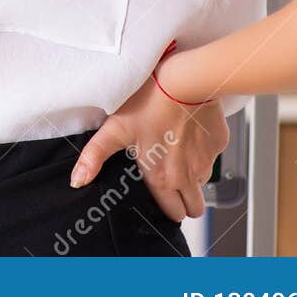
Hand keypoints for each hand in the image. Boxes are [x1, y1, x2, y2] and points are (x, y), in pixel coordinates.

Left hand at [68, 47, 229, 222]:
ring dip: (193, 176)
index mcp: (163, 179)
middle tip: (171, 185)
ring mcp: (207, 162)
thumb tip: (77, 181)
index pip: (173, 214)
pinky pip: (212, 157)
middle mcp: (188, 176)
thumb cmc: (148, 103)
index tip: (160, 199)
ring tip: (175, 155)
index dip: (168, 210)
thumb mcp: (114, 129)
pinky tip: (188, 135)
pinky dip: (202, 152)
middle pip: (194, 208)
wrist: (183, 81)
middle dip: (185, 202)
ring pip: (203, 183)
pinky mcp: (219, 146)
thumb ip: (94, 157)